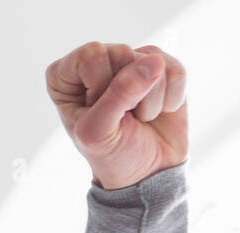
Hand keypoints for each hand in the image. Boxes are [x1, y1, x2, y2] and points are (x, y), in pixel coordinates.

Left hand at [46, 42, 187, 189]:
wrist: (147, 172)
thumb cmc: (111, 154)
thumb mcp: (100, 131)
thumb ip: (118, 95)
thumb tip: (152, 62)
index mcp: (64, 77)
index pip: (89, 55)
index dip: (100, 88)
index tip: (98, 113)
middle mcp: (96, 62)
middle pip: (121, 52)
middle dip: (128, 93)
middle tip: (122, 118)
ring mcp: (129, 61)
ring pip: (150, 60)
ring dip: (151, 100)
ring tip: (139, 118)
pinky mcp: (160, 67)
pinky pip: (175, 70)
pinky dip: (172, 98)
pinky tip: (161, 111)